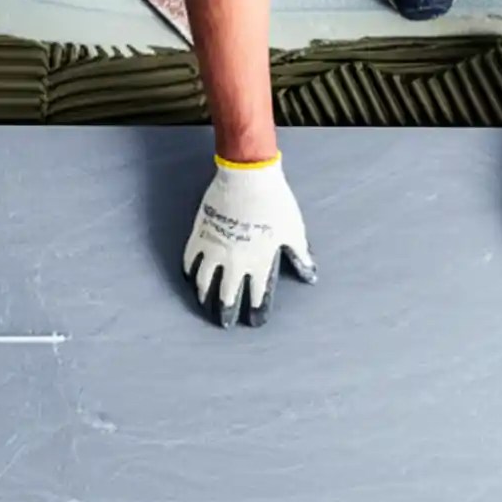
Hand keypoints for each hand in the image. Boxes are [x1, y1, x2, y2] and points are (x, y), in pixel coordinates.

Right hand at [184, 153, 316, 327]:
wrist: (248, 178)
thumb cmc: (276, 204)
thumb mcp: (294, 232)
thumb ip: (300, 256)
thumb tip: (310, 276)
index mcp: (259, 264)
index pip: (257, 296)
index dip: (256, 311)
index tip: (255, 321)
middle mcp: (235, 263)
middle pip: (227, 296)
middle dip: (226, 312)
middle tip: (224, 323)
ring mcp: (214, 250)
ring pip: (204, 282)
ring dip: (205, 296)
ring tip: (204, 303)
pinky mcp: (200, 235)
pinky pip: (190, 259)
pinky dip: (190, 271)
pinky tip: (190, 277)